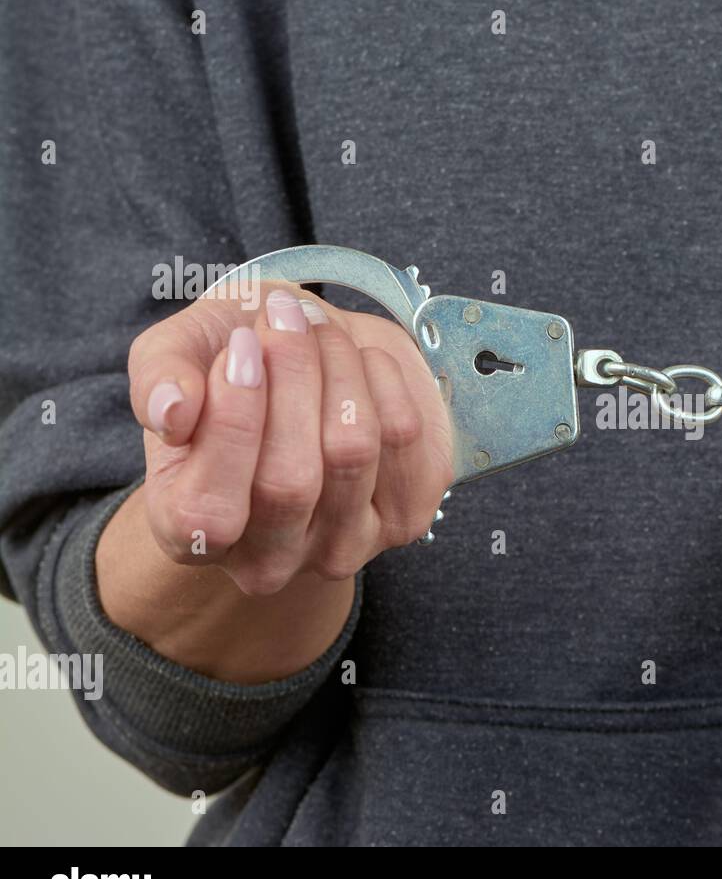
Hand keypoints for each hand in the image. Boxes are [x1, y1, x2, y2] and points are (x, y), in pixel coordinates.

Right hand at [126, 282, 453, 595]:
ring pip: (351, 451)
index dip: (231, 422)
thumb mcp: (181, 350)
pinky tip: (362, 362)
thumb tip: (171, 411)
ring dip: (338, 367)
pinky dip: (384, 379)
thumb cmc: (238, 359)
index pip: (209, 510)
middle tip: (286, 317)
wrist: (320, 364)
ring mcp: (342, 548)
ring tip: (320, 329)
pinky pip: (403, 437)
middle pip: (290, 481)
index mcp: (191, 534)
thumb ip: (159, 374)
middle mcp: (266, 561)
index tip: (242, 345)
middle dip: (292, 376)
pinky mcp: (405, 519)